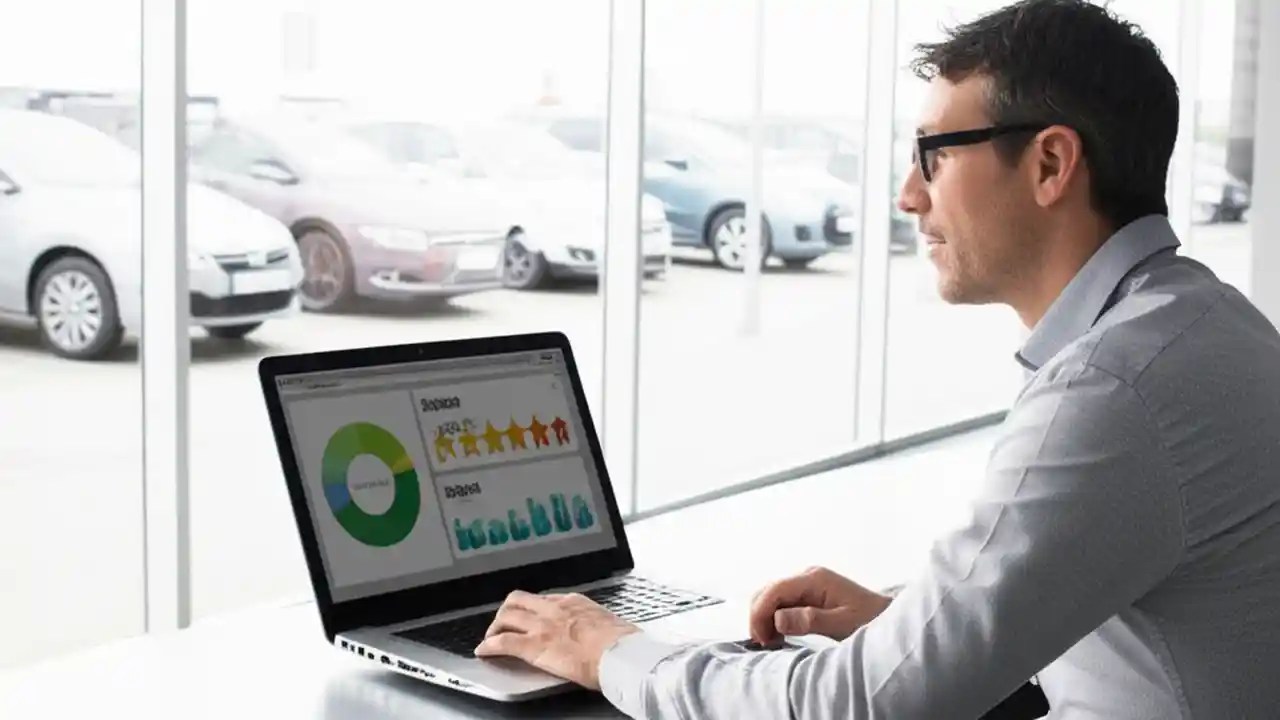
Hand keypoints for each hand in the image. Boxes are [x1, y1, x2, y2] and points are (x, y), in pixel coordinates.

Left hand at [474, 590, 639, 689]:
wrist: (620, 654)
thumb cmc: (623, 643)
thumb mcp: (610, 625)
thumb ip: (597, 625)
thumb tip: (601, 633)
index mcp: (574, 602)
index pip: (544, 599)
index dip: (532, 608)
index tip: (530, 615)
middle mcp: (554, 609)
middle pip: (518, 600)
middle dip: (507, 610)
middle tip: (503, 623)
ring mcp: (542, 626)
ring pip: (506, 617)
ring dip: (494, 627)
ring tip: (491, 637)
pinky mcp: (534, 646)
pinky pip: (502, 642)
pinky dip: (488, 646)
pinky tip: (483, 651)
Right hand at [749, 566, 891, 645]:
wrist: (889, 617)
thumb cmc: (871, 621)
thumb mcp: (844, 624)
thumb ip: (810, 620)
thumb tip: (778, 618)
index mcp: (815, 579)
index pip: (774, 590)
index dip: (760, 613)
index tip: (760, 639)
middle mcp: (807, 576)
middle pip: (768, 591)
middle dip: (759, 616)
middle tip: (765, 645)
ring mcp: (807, 583)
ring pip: (772, 597)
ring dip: (765, 618)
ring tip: (772, 643)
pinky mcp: (808, 594)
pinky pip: (782, 603)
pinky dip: (774, 619)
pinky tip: (780, 636)